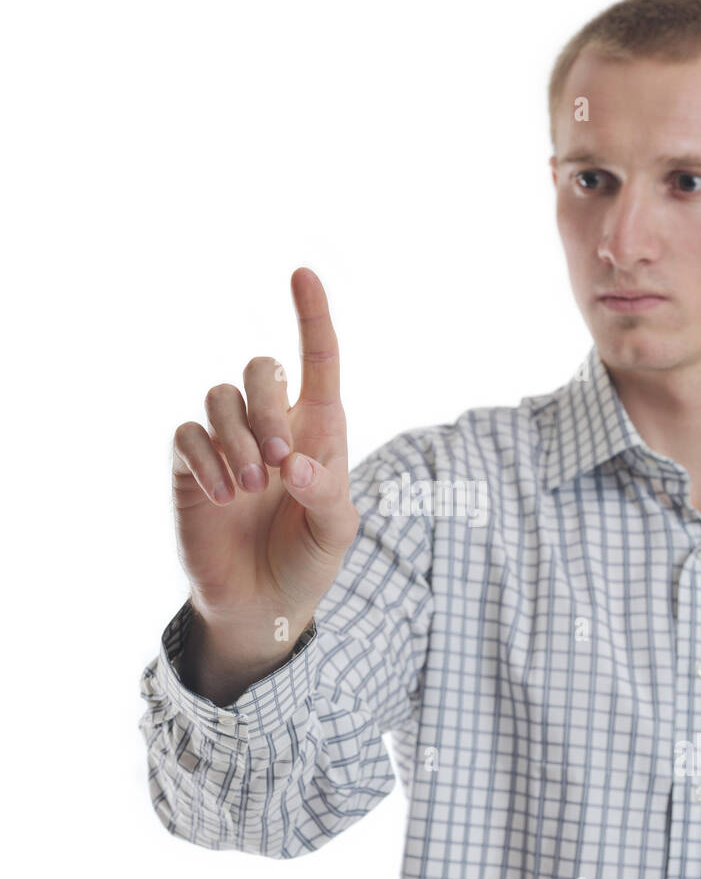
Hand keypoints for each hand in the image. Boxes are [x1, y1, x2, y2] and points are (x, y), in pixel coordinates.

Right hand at [171, 268, 359, 652]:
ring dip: (236, 438)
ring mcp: (227, 443)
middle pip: (260, 369)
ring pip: (220, 397)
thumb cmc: (307, 559)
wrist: (263, 604)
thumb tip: (291, 464)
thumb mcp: (335, 532)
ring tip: (249, 488)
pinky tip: (224, 498)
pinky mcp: (191, 467)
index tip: (303, 274)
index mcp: (317, 427)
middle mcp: (270, 424)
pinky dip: (206, 461)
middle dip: (268, 407)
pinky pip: (188, 436)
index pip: (317, 358)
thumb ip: (325, 493)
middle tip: (277, 461)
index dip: (311, 315)